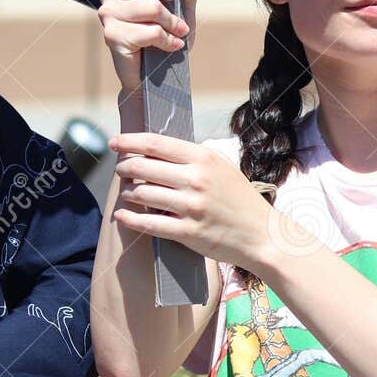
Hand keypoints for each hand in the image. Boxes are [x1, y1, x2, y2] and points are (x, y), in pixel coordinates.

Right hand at [97, 0, 202, 93]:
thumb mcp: (186, 6)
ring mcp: (109, 12)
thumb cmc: (168, 36)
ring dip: (171, 24)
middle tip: (174, 6)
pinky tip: (167, 48)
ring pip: (150, 6)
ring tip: (173, 35)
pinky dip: (167, 41)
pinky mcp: (112, 36)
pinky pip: (149, 31)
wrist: (159, 79)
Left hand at [110, 134, 279, 269]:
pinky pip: (148, 223)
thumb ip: (194, 157)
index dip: (130, 141)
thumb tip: (157, 149)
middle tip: (121, 169)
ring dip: (127, 192)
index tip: (114, 142)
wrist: (262, 234)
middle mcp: (196, 180)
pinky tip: (122, 215)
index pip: (156, 143)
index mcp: (203, 159)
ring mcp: (191, 207)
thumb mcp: (222, 167)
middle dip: (124, 167)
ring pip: (141, 194)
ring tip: (128, 192)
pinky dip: (130, 218)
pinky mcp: (187, 232)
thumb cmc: (240, 199)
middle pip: (142, 167)